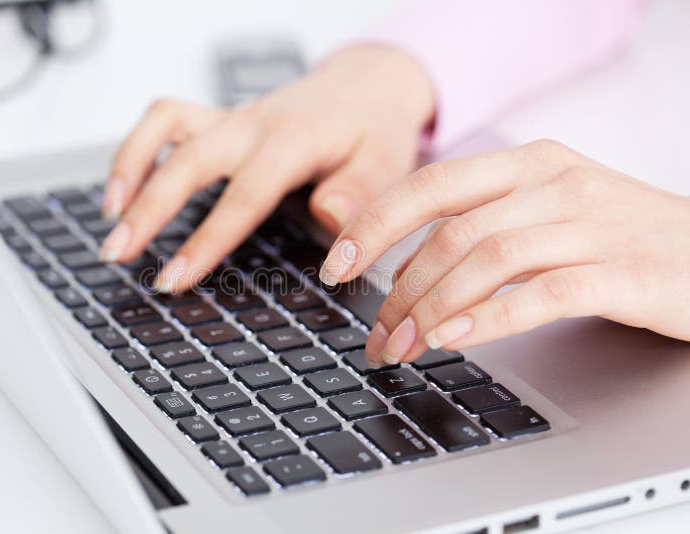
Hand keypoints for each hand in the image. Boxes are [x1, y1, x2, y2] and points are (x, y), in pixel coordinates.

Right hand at [98, 45, 433, 291]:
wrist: (367, 89)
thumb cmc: (374, 131)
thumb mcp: (387, 165)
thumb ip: (358, 195)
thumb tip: (328, 222)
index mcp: (294, 141)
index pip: (242, 197)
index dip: (205, 240)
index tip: (174, 278)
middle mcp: (255, 125)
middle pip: (187, 161)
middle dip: (146, 211)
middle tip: (116, 257)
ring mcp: (234, 119)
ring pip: (166, 128)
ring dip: (130, 169)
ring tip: (109, 219)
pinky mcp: (221, 120)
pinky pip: (169, 119)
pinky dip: (140, 148)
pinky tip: (125, 186)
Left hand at [319, 139, 689, 363]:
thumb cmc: (619, 237)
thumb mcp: (545, 212)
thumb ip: (478, 229)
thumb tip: (401, 274)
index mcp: (528, 163)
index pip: (430, 186)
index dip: (374, 226)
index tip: (336, 264)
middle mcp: (555, 183)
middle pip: (450, 232)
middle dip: (398, 290)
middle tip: (375, 334)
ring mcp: (592, 224)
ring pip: (487, 260)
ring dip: (431, 311)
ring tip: (402, 349)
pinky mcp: (625, 271)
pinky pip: (542, 293)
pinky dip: (489, 319)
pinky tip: (452, 341)